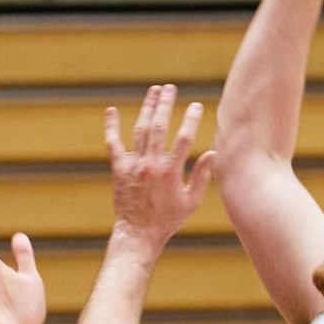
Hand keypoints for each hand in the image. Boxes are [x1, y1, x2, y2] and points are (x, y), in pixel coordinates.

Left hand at [104, 84, 216, 249]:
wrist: (137, 234)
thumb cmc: (167, 220)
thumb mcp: (191, 201)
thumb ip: (202, 176)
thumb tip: (213, 153)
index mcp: (170, 171)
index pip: (184, 138)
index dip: (190, 119)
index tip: (196, 105)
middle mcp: (150, 164)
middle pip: (159, 126)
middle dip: (165, 104)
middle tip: (170, 88)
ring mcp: (133, 165)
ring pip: (140, 130)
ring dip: (147, 108)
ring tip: (153, 91)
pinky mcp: (118, 169)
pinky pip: (113, 144)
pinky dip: (111, 127)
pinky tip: (111, 110)